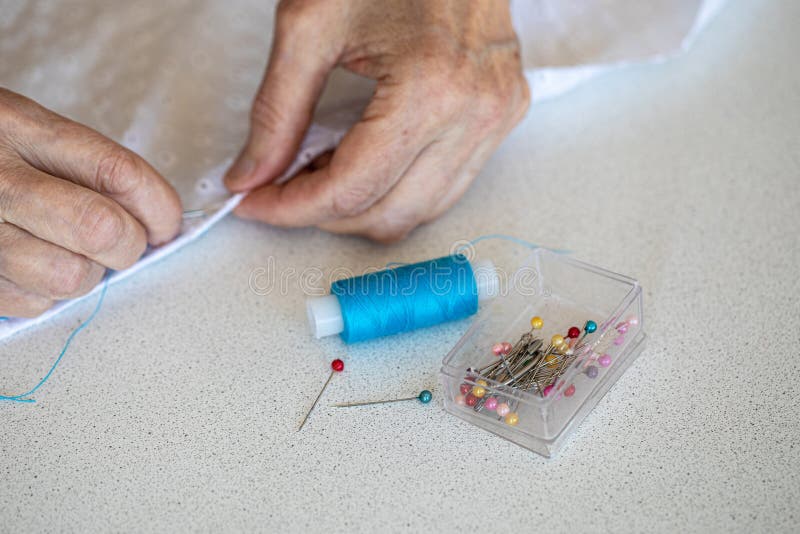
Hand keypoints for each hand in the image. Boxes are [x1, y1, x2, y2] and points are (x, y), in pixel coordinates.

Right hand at [0, 88, 181, 316]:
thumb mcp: (25, 131)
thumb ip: (84, 167)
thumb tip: (155, 221)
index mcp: (20, 129)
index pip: (117, 171)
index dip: (159, 206)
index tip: (167, 223)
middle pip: (100, 229)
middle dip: (127, 246)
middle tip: (123, 244)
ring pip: (69, 277)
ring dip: (85, 274)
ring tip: (69, 254)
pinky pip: (31, 304)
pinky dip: (45, 295)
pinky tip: (32, 268)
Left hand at [225, 0, 528, 241]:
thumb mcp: (309, 28)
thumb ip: (275, 113)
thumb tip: (251, 177)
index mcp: (430, 89)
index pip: (352, 189)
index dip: (292, 207)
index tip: (254, 203)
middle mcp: (474, 114)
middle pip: (388, 214)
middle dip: (325, 214)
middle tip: (282, 185)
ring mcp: (496, 118)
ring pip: (421, 212)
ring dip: (364, 207)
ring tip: (325, 168)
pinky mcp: (504, 117)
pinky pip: (447, 186)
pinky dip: (399, 189)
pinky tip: (368, 160)